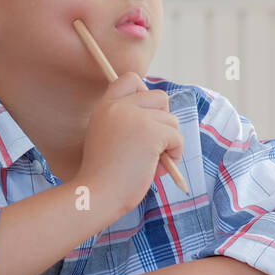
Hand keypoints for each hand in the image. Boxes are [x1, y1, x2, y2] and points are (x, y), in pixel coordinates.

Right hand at [74, 72, 184, 218]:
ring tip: (151, 163)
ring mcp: (135, 117)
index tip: (145, 119)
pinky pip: (177, 138)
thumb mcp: (108, 139)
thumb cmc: (104, 176)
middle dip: (163, 122)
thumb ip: (126, 123)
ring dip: (169, 144)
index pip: (131, 79)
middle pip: (160, 97)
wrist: (97, 194)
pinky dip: (174, 155)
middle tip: (152, 146)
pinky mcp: (151, 132)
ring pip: (172, 120)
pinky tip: (156, 169)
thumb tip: (161, 117)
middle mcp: (119, 106)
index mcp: (105, 106)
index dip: (145, 95)